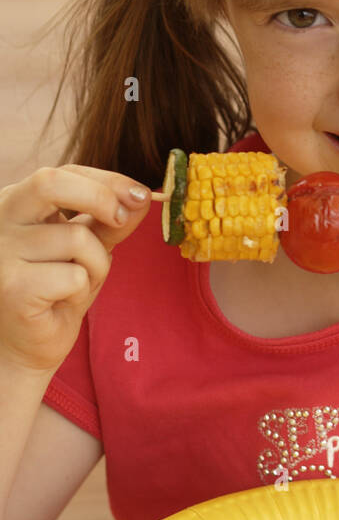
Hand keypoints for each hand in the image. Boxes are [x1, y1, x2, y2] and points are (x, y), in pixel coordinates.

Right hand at [0, 165, 151, 374]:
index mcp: (16, 203)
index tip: (142, 195)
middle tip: (123, 219)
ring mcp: (0, 253)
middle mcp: (0, 221)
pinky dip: (82, 290)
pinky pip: (73, 275)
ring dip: (97, 264)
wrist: (28, 346)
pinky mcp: (11, 287)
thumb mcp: (89, 247)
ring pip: (77, 238)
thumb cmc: (57, 291)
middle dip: (101, 197)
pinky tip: (61, 302)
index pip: (63, 173)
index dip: (107, 180)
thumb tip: (143, 197)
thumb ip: (111, 221)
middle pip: (51, 182)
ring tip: (77, 284)